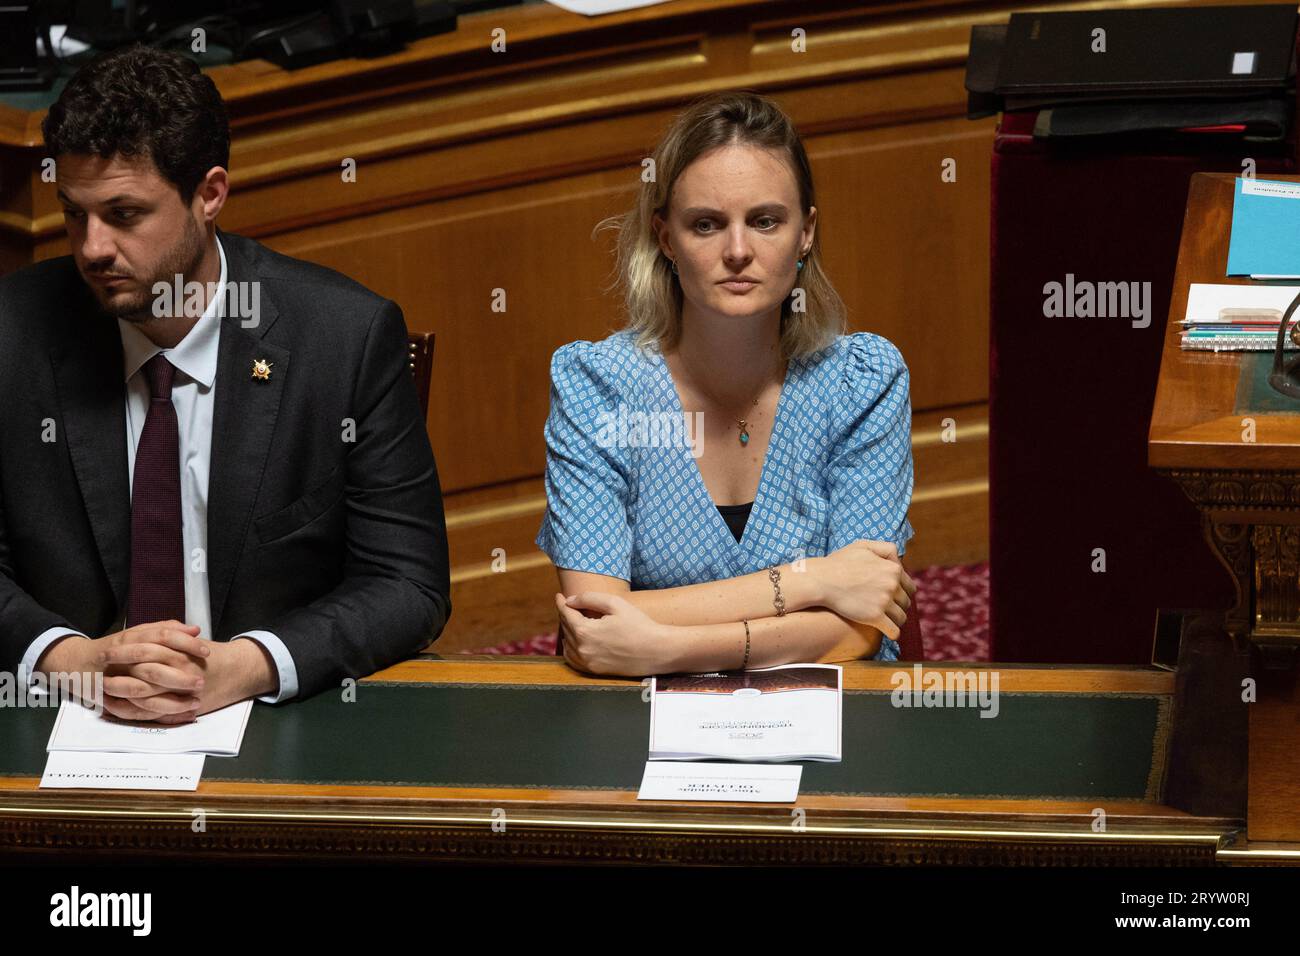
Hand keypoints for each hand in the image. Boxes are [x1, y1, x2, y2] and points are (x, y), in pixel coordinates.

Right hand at [79, 620, 208, 723]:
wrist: (77, 663)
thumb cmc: (116, 648)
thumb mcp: (139, 633)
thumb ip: (165, 629)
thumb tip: (195, 630)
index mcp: (130, 638)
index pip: (162, 637)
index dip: (186, 644)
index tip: (206, 652)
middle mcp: (121, 658)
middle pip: (152, 668)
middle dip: (179, 677)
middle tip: (202, 683)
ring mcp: (113, 680)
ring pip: (143, 693)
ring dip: (171, 701)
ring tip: (194, 704)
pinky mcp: (110, 699)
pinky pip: (135, 711)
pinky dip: (157, 716)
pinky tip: (179, 718)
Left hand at [555, 591, 673, 676]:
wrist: (658, 651)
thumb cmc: (639, 625)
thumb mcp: (615, 603)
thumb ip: (589, 598)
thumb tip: (570, 601)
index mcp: (585, 631)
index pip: (566, 614)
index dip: (561, 603)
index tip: (559, 596)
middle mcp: (582, 649)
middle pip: (566, 628)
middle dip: (566, 615)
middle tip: (569, 605)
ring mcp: (588, 663)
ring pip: (568, 644)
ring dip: (568, 631)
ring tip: (574, 621)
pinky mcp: (595, 671)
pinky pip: (573, 660)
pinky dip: (571, 649)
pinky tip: (576, 642)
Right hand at [810, 540, 915, 628]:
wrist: (821, 580)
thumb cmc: (839, 563)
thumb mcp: (863, 546)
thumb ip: (886, 549)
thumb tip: (899, 560)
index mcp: (893, 569)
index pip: (909, 587)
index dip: (901, 592)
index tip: (892, 597)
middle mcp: (892, 585)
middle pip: (906, 603)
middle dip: (898, 606)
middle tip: (886, 608)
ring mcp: (884, 602)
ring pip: (901, 617)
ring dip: (895, 620)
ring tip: (886, 620)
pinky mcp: (874, 617)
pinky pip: (894, 631)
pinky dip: (893, 633)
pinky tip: (888, 632)